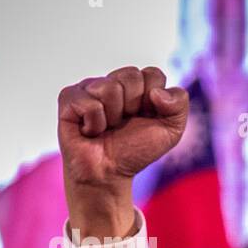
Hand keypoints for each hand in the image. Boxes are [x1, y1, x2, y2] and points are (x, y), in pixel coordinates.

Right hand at [57, 66, 188, 236]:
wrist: (109, 172)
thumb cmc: (136, 150)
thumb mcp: (171, 131)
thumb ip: (178, 104)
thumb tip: (157, 92)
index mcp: (138, 87)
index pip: (153, 74)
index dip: (153, 100)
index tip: (146, 117)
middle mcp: (113, 82)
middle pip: (131, 76)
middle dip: (133, 107)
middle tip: (124, 124)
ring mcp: (90, 88)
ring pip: (108, 87)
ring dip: (113, 116)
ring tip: (107, 127)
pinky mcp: (69, 97)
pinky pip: (88, 102)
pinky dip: (94, 123)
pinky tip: (91, 130)